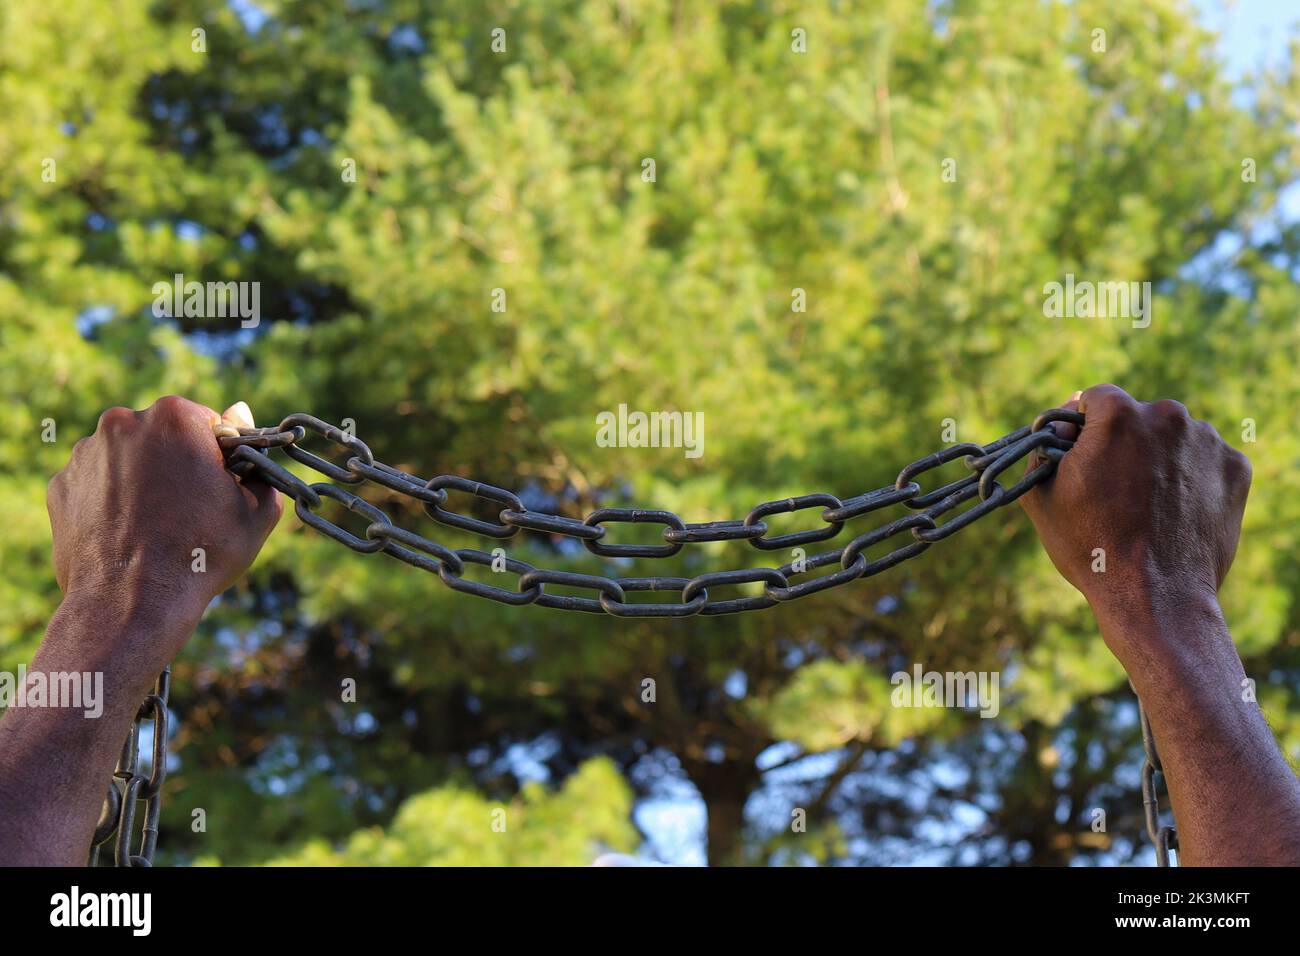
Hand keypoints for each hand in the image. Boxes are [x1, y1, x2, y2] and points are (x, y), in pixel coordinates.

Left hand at [46, 396, 281, 649]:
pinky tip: (128, 533)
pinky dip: (111, 501)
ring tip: (157, 526)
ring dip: (142, 479)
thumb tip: (241, 419)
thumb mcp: (257, 512)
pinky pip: (95, 483)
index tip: (221, 486)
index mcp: (175, 418)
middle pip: (162, 435)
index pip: (208, 423)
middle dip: (177, 462)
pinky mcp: (60, 484)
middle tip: (190, 508)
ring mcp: (85, 454)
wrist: (131, 604)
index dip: (220, 456)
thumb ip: (256, 460)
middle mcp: (123, 423)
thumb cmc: (200, 554)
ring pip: (127, 457)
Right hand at [1019, 384, 1250, 647]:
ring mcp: (1208, 441)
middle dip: (1123, 442)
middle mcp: (1168, 416)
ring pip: (1174, 438)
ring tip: (1144, 504)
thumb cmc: (1091, 546)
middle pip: (1138, 416)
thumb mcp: (1040, 497)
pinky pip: (1205, 461)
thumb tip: (1054, 431)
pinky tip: (1173, 510)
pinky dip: (1190, 478)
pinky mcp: (1236, 468)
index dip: (1080, 423)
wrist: (1155, 597)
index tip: (1078, 450)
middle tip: (1111, 485)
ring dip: (1158, 458)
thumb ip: (1041, 450)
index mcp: (1119, 415)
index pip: (1094, 398)